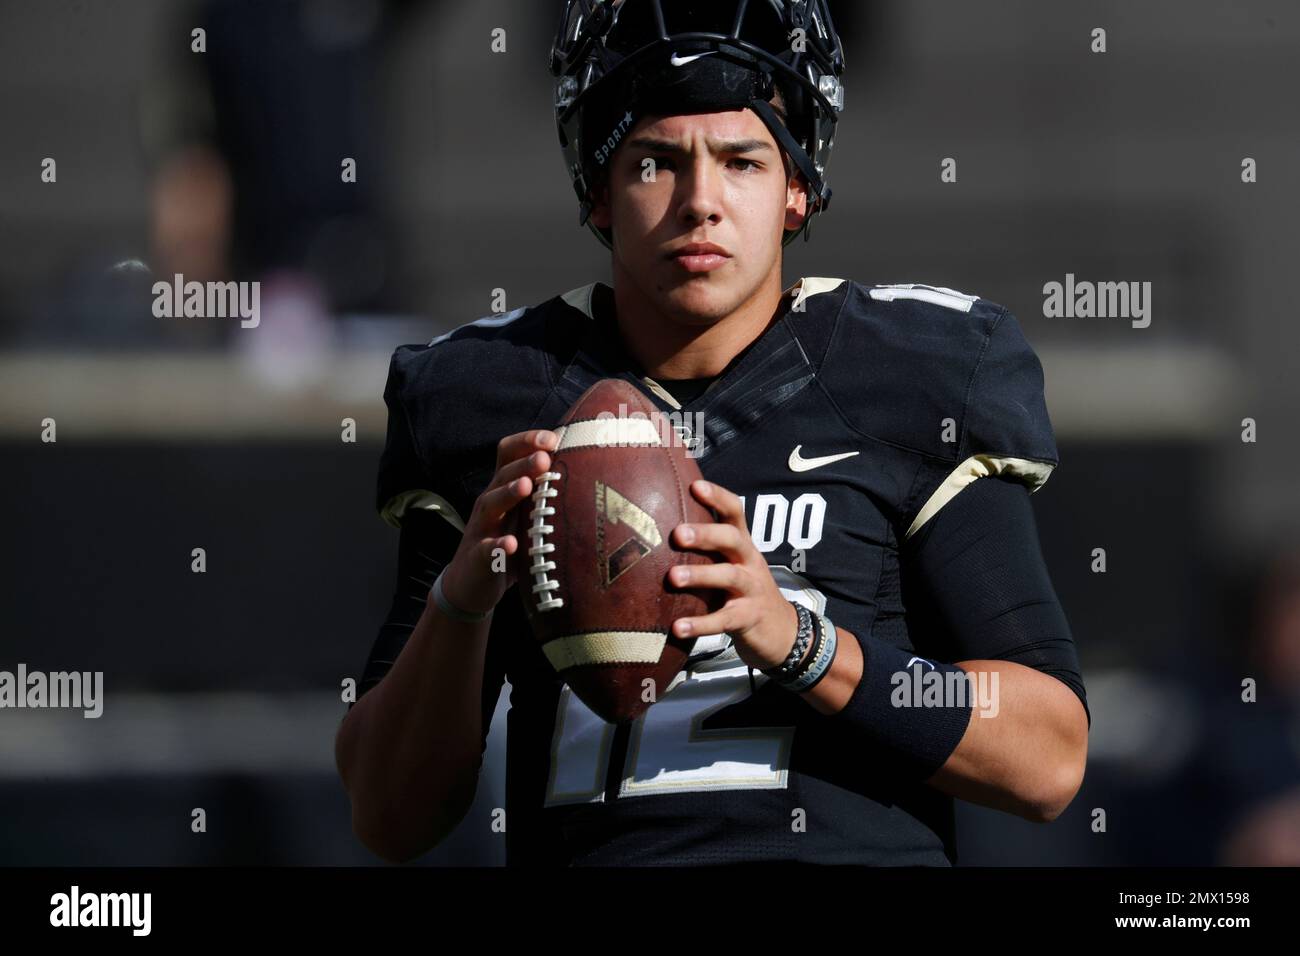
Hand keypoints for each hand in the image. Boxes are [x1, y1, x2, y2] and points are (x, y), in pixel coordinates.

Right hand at [438, 429, 558, 615]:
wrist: (469, 585)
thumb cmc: (507, 544)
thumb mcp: (525, 515)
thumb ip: (544, 494)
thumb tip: (588, 472)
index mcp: (503, 489)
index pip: (508, 454)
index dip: (527, 441)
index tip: (553, 438)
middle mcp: (490, 503)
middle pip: (502, 474)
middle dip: (524, 463)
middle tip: (545, 458)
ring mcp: (482, 529)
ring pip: (490, 505)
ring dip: (507, 493)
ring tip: (525, 486)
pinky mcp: (478, 558)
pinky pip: (485, 550)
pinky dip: (497, 546)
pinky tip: (509, 544)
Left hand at [668, 479, 801, 671]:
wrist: (780, 631)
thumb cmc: (741, 591)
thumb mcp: (730, 564)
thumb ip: (705, 548)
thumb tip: (655, 528)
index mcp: (742, 545)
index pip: (735, 512)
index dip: (718, 497)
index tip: (695, 486)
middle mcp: (750, 562)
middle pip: (732, 539)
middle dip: (706, 534)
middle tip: (677, 534)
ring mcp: (752, 590)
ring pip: (729, 577)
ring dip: (700, 576)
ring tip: (672, 579)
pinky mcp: (748, 619)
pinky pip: (724, 620)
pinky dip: (701, 624)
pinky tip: (677, 628)